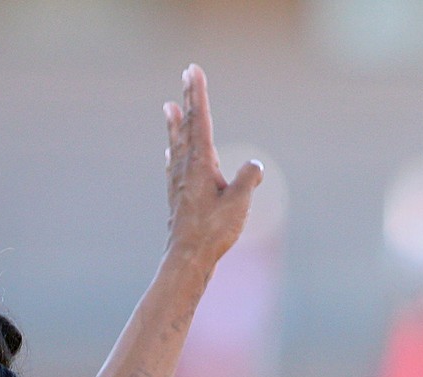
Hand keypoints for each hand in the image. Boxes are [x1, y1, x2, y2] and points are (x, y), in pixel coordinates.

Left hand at [164, 64, 261, 265]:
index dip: (197, 95)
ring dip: (175, 124)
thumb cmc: (214, 231)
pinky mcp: (177, 197)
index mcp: (200, 163)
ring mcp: (179, 182)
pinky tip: (170, 154)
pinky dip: (174, 152)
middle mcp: (185, 168)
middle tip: (185, 75)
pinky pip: (175, 166)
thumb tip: (254, 166)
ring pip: (176, 145)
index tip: (192, 71)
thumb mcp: (239, 202)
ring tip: (168, 107)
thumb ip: (248, 179)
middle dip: (187, 100)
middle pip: (186, 127)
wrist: (187, 259)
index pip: (200, 120)